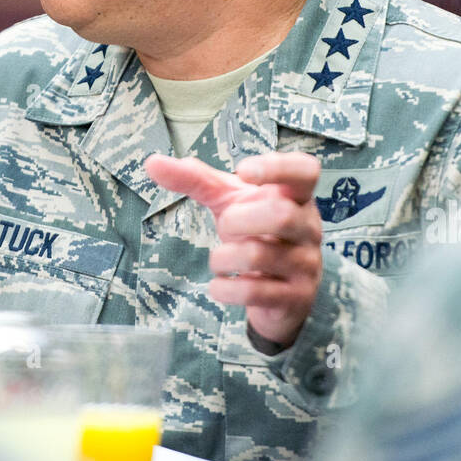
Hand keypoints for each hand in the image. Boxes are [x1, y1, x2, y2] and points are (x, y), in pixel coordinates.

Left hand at [145, 152, 322, 348]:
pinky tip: (221, 285)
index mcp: (296, 196)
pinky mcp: (295, 297)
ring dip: (224, 257)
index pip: (304, 171)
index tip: (242, 171)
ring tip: (219, 258)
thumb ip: (196, 180)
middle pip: (281, 215)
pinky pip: (255, 292)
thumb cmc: (256, 232)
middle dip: (238, 220)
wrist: (279, 293)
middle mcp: (308, 228)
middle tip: (225, 225)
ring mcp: (305, 264)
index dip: (277, 167)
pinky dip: (225, 288)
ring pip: (260, 255)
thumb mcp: (230, 203)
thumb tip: (151, 163)